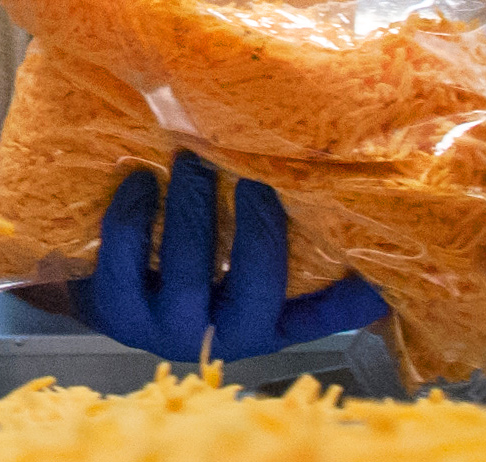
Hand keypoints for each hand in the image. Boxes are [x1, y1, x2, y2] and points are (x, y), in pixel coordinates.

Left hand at [69, 151, 388, 361]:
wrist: (101, 283)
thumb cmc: (185, 254)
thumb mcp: (239, 250)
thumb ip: (281, 223)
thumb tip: (339, 164)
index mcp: (272, 319)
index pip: (325, 315)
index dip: (356, 299)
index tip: (384, 269)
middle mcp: (229, 330)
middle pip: (257, 287)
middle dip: (258, 225)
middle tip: (255, 169)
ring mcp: (172, 327)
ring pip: (189, 273)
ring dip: (194, 207)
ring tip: (192, 155)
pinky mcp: (119, 311)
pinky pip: (125, 262)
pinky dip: (133, 216)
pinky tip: (140, 179)